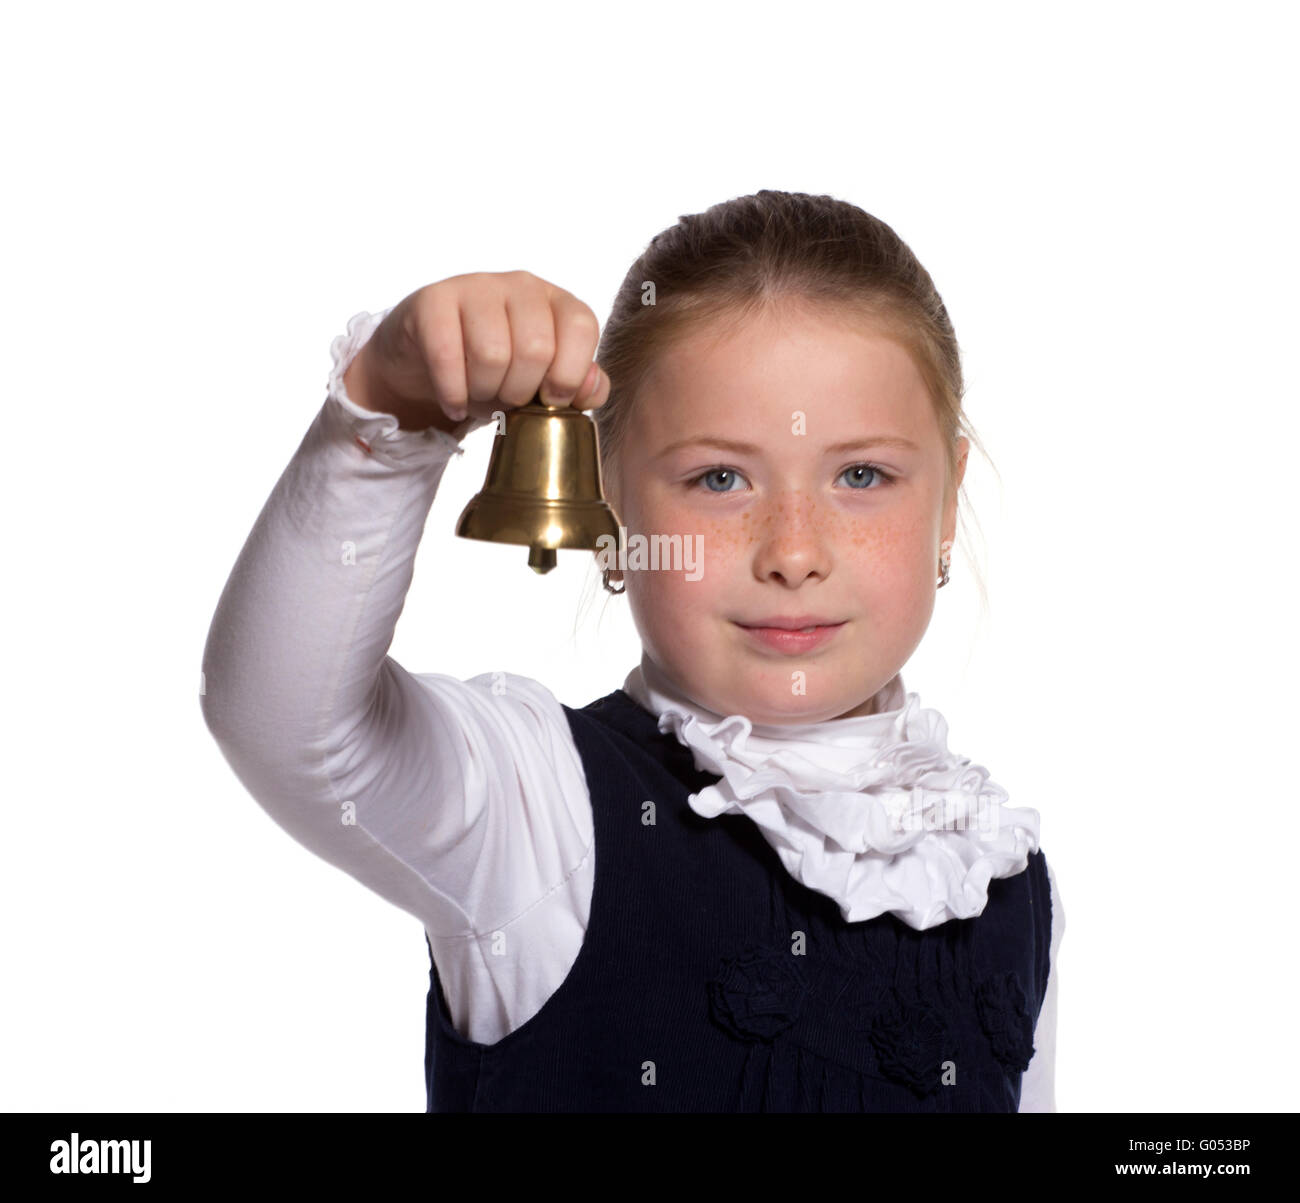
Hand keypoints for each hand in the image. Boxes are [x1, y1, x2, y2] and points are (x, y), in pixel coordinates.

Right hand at [343, 271, 608, 432]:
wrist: (432, 358)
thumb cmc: (500, 371)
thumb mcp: (544, 383)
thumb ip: (581, 388)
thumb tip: (591, 387)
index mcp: (556, 301)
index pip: (581, 326)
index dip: (569, 374)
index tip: (549, 399)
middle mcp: (520, 285)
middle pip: (535, 348)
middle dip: (521, 393)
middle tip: (506, 401)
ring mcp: (476, 286)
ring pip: (492, 354)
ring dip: (485, 393)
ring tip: (480, 396)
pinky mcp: (433, 301)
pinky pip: (446, 355)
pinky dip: (453, 393)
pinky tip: (455, 402)